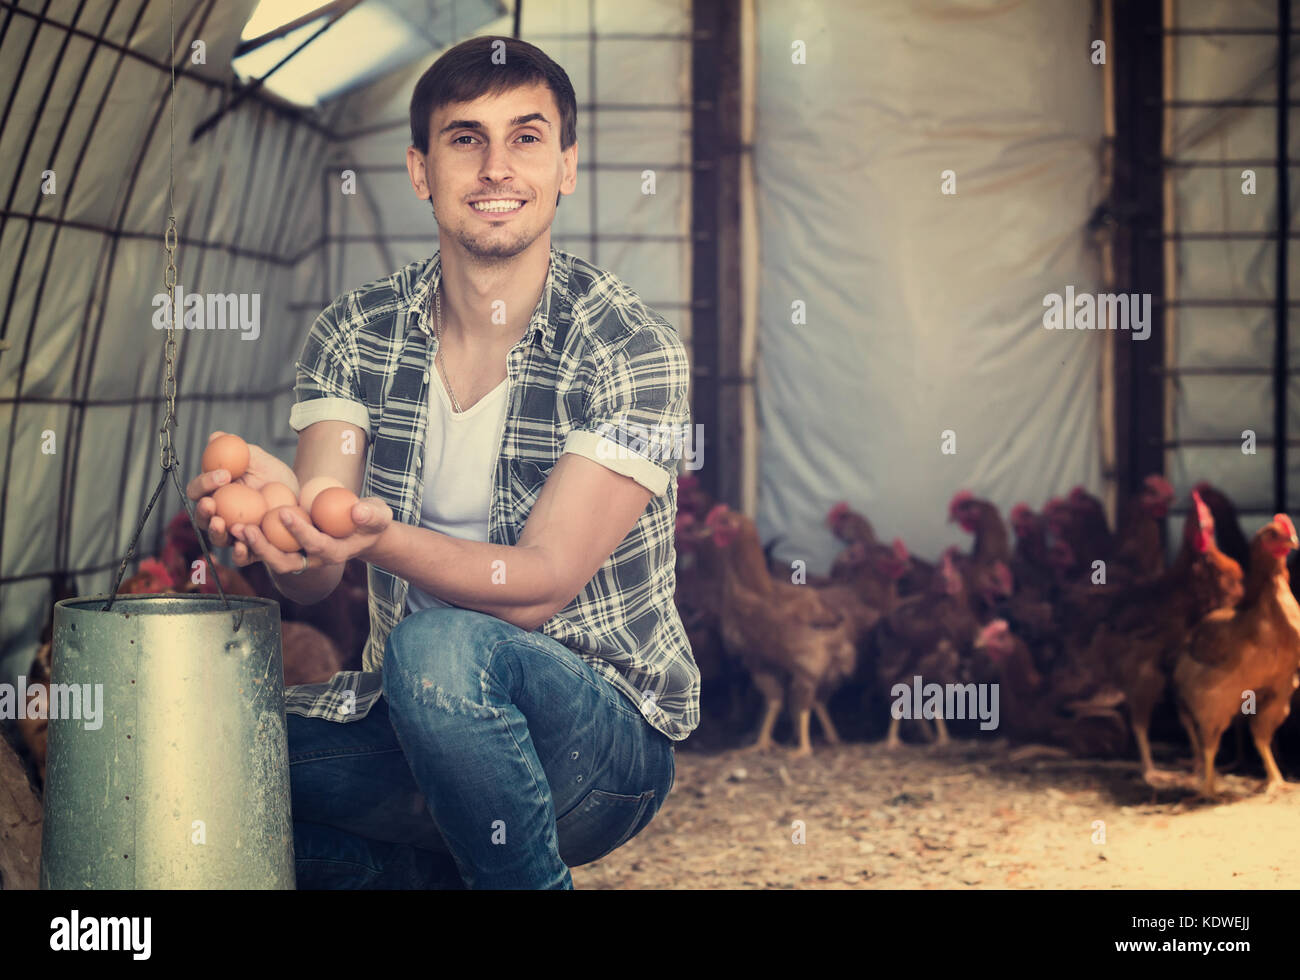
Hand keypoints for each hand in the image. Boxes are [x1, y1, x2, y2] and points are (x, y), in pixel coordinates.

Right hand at [186, 430, 301, 555]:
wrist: (301, 499)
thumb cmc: (275, 476)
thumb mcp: (260, 460)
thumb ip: (239, 451)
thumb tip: (216, 436)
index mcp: (215, 493)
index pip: (199, 489)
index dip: (206, 482)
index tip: (225, 474)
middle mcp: (219, 516)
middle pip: (202, 518)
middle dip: (203, 512)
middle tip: (211, 505)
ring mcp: (234, 534)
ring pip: (218, 538)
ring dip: (217, 532)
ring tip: (224, 524)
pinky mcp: (252, 549)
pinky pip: (241, 556)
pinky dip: (239, 552)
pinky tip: (242, 544)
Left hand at [230, 496, 392, 573]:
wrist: (361, 530)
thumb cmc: (370, 521)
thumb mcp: (378, 515)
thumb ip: (370, 514)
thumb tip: (357, 512)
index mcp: (333, 553)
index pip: (313, 544)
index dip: (299, 530)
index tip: (284, 512)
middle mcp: (312, 560)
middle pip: (283, 561)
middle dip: (263, 548)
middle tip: (245, 528)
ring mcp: (298, 557)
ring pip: (270, 558)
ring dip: (250, 546)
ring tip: (233, 526)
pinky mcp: (288, 549)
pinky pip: (266, 549)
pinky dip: (249, 540)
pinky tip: (234, 522)